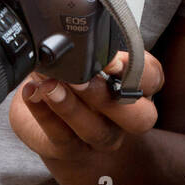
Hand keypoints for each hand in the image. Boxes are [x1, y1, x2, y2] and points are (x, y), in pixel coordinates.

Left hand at [8, 51, 164, 161]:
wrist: (53, 114)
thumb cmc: (77, 77)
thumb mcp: (89, 56)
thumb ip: (92, 48)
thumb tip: (76, 34)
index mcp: (139, 88)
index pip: (153, 78)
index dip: (135, 69)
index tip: (108, 59)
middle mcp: (127, 118)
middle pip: (139, 119)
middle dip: (107, 98)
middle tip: (79, 79)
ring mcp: (101, 138)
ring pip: (96, 131)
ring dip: (70, 107)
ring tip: (49, 84)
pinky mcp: (70, 149)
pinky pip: (60, 137)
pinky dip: (43, 114)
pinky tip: (32, 93)